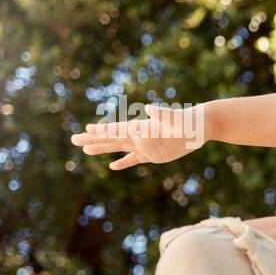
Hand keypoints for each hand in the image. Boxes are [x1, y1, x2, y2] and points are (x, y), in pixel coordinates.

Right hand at [71, 102, 207, 169]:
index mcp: (142, 128)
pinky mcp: (154, 154)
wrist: (202, 125)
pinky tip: (112, 166)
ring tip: (84, 150)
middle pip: (111, 138)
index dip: (102, 131)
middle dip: (92, 139)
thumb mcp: (178, 119)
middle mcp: (140, 135)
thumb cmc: (191, 122)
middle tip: (73, 139)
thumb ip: (164, 115)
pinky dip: (124, 163)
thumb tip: (150, 108)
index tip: (85, 130)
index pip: (117, 129)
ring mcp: (145, 145)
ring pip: (118, 148)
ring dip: (102, 149)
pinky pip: (135, 159)